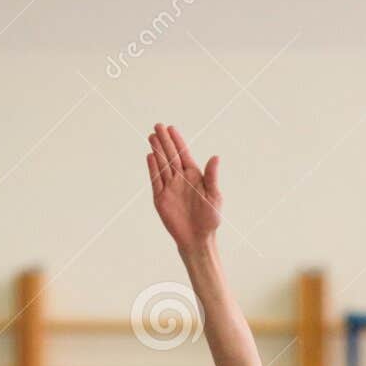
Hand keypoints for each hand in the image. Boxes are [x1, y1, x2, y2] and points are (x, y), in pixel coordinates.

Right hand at [146, 122, 221, 251]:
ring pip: (162, 165)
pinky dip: (153, 169)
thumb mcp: (214, 197)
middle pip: (170, 156)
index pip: (183, 154)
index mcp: (194, 176)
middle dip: (164, 141)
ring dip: (157, 151)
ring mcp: (169, 188)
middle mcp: (180, 179)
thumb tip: (216, 157)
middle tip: (157, 125)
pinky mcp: (161, 199)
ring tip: (152, 136)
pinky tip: (150, 156)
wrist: (197, 239)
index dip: (177, 140)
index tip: (171, 127)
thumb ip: (212, 177)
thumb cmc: (210, 219)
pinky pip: (156, 181)